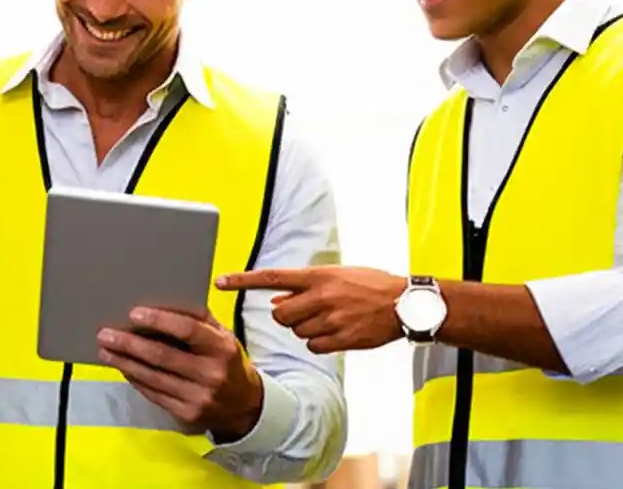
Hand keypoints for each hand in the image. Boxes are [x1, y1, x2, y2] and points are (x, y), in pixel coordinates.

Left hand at [96, 306, 262, 441]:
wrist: (244, 406)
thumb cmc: (226, 361)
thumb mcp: (222, 335)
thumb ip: (197, 319)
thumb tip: (159, 304)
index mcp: (222, 347)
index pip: (188, 330)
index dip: (159, 321)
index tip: (134, 313)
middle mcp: (212, 374)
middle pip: (163, 356)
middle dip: (130, 344)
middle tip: (105, 334)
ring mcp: (199, 397)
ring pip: (153, 377)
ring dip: (125, 363)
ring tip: (106, 351)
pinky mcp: (187, 415)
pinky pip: (154, 394)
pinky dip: (135, 379)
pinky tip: (123, 368)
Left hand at [216, 266, 405, 353]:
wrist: (403, 303)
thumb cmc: (368, 286)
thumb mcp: (335, 277)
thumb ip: (303, 289)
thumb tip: (276, 303)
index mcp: (317, 276)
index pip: (271, 277)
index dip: (243, 280)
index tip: (220, 281)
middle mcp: (320, 296)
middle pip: (280, 316)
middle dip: (287, 317)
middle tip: (306, 312)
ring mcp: (330, 319)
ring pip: (297, 333)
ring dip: (306, 330)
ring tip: (330, 319)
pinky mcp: (341, 339)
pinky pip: (313, 347)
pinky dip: (319, 343)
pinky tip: (336, 332)